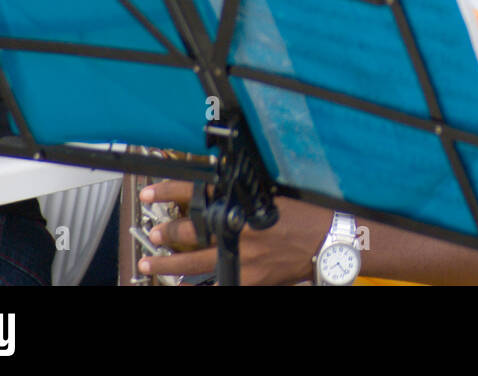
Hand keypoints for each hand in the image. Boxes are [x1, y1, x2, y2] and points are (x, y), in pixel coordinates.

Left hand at [140, 181, 335, 285]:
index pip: (198, 194)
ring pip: (195, 264)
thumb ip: (242, 195)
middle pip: (191, 231)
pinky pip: (217, 284)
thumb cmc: (304, 215)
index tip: (151, 192)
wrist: (327, 241)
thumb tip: (214, 189)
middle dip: (168, 231)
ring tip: (150, 262)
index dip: (171, 191)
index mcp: (243, 206)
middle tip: (154, 232)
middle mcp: (238, 232)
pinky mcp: (250, 280)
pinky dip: (198, 287)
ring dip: (169, 263)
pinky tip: (183, 287)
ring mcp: (242, 260)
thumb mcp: (271, 195)